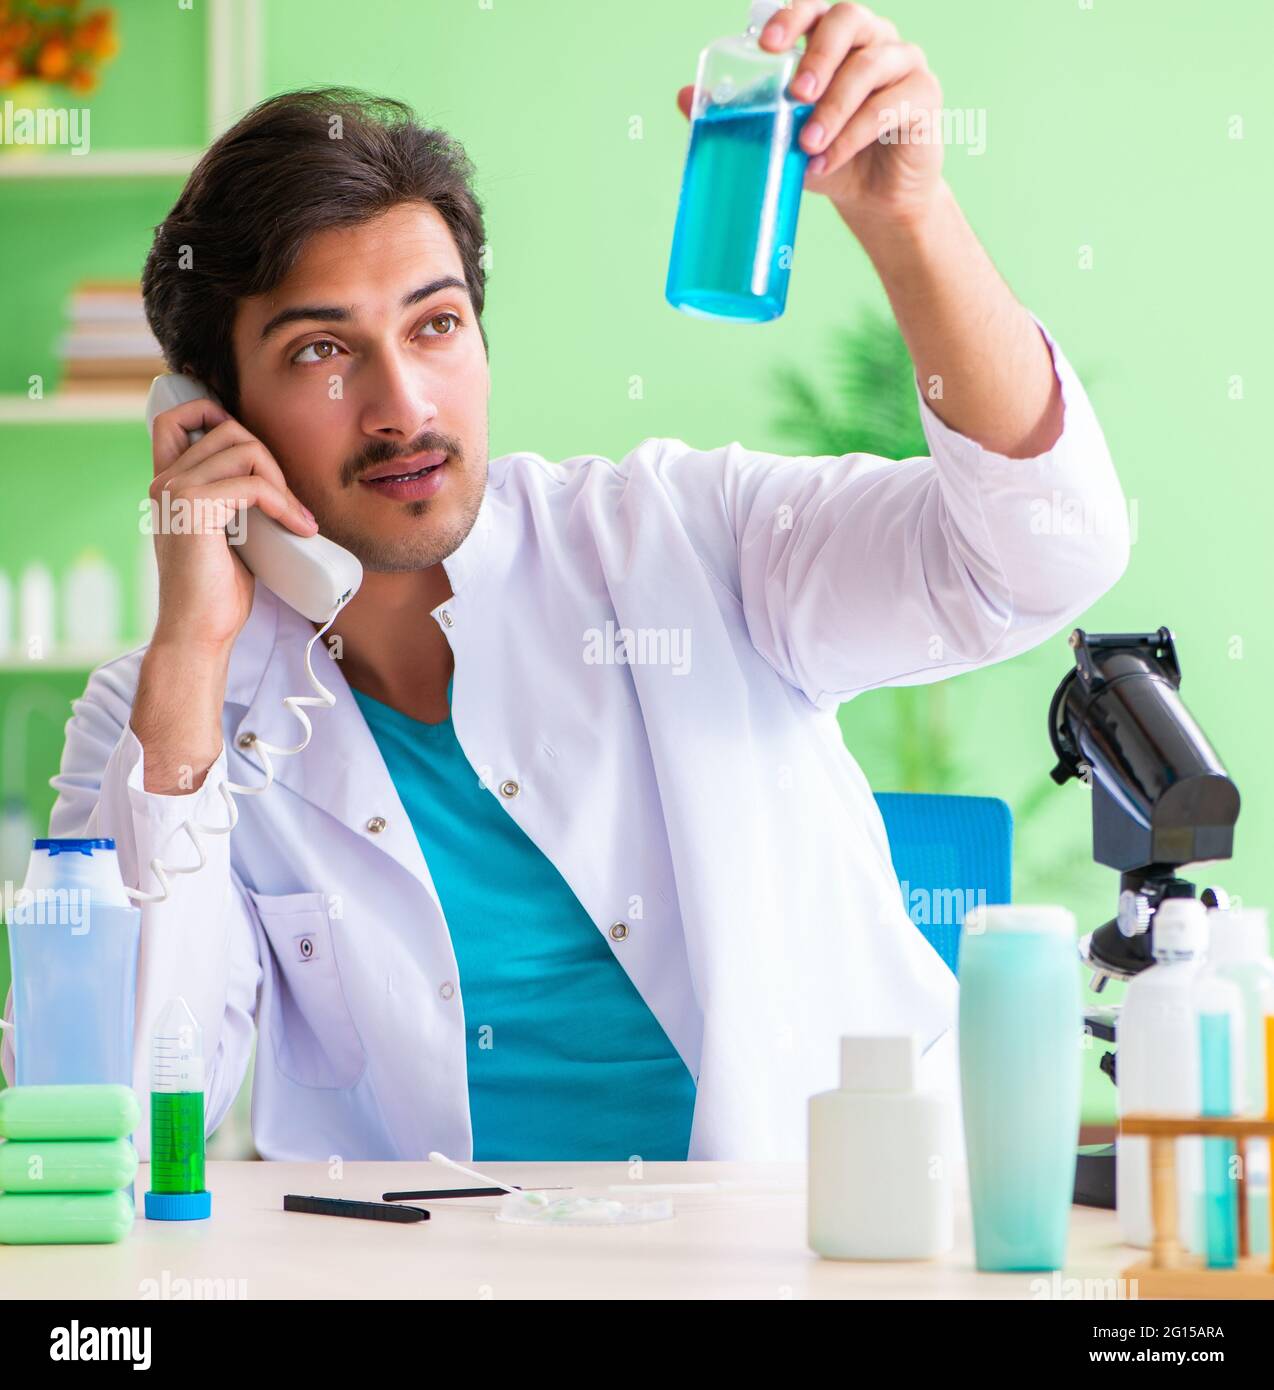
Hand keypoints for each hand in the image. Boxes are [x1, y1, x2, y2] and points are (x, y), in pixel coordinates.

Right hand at [147, 396, 317, 652]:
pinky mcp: (194, 508)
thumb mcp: (226, 535)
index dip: (213, 412)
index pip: (175, 418)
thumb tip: (274, 484)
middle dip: (270, 459)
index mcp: (168, 484)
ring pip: (245, 449)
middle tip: (288, 504)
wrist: (198, 633)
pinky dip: (285, 503)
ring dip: (282, 481)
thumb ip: (233, 504)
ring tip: (296, 519)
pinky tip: (299, 528)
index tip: (252, 450)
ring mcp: (175, 491)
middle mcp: (165, 481)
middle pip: (228, 428)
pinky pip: (254, 485)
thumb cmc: (215, 593)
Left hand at [675, 1, 943, 227]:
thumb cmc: (829, 157)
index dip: (792, 16)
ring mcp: (903, 63)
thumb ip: (741, 113)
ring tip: (807, 144)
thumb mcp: (780, 136)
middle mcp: (873, 39)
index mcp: (836, 38)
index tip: (765, 44)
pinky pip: (889, 106)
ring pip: (869, 66)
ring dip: (834, 106)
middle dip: (817, 55)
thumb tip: (681, 98)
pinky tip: (828, 160)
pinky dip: (854, 135)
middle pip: (848, 19)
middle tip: (794, 95)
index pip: (815, 7)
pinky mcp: (924, 96)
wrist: (877, 202)